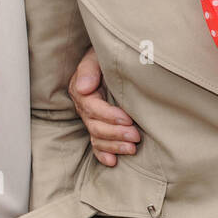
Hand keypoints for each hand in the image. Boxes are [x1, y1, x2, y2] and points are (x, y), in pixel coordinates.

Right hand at [69, 46, 139, 166]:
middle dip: (115, 133)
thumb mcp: (96, 55)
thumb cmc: (107, 55)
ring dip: (114, 146)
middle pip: (95, 126)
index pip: (92, 108)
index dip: (109, 116)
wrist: (114, 59)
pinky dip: (103, 154)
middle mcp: (84, 106)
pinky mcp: (99, 125)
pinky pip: (97, 144)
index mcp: (82, 90)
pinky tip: (113, 162)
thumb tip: (83, 87)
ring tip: (132, 149)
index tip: (128, 119)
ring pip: (97, 137)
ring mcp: (91, 118)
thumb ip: (89, 69)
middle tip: (136, 136)